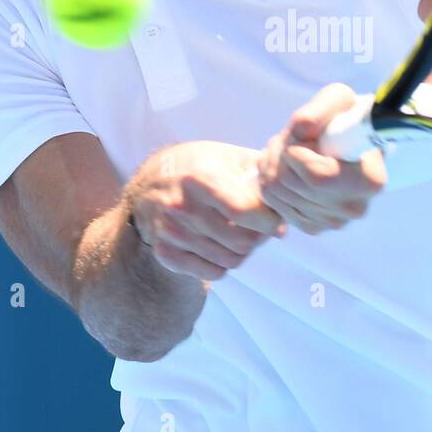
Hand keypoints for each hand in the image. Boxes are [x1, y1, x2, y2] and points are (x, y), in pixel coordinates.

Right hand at [126, 141, 285, 280]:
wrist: (149, 183)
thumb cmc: (198, 167)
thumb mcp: (227, 158)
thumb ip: (261, 181)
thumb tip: (283, 223)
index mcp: (198, 180)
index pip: (244, 212)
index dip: (269, 220)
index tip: (274, 218)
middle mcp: (181, 208)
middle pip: (241, 242)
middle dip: (260, 238)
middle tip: (261, 228)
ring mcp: (170, 233)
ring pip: (230, 261)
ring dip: (244, 251)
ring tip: (243, 234)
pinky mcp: (165, 253)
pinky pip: (212, 273)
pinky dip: (225, 264)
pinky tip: (223, 246)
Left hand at [255, 83, 386, 234]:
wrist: (350, 141)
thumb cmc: (346, 118)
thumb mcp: (339, 100)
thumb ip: (321, 109)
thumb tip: (301, 130)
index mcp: (368, 181)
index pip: (316, 177)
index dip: (295, 152)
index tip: (299, 134)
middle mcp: (353, 208)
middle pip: (289, 184)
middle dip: (278, 154)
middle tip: (286, 138)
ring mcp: (333, 222)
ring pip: (276, 194)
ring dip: (270, 165)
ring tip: (284, 149)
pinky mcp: (314, 227)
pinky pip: (274, 206)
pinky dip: (270, 183)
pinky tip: (284, 168)